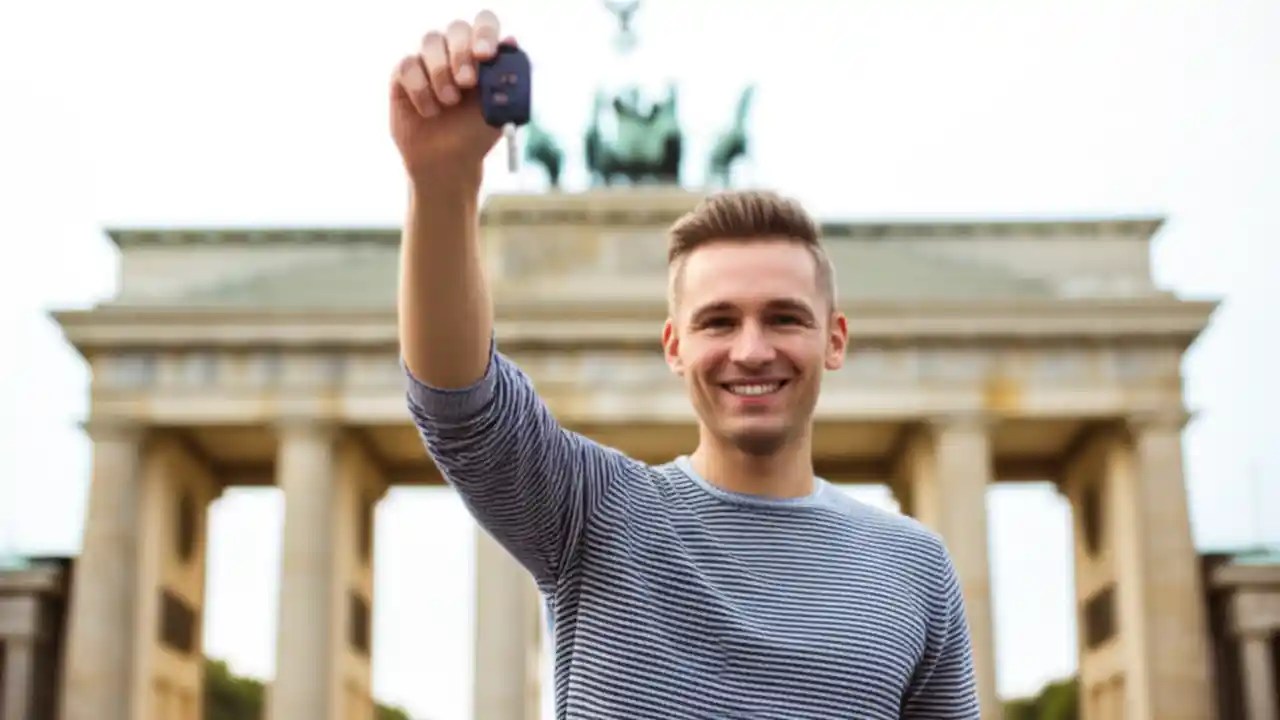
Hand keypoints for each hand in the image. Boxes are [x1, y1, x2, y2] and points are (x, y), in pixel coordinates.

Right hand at [389, 10, 509, 183]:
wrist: (447, 162)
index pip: (484, 23)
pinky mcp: (404, 74)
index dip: (485, 32)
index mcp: (482, 54)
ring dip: (441, 73)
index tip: (486, 55)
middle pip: (457, 28)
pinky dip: (420, 89)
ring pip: (430, 41)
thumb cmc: (476, 133)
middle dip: (462, 53)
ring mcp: (428, 59)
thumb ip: (507, 81)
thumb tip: (512, 42)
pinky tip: (429, 111)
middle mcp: (455, 50)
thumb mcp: (499, 112)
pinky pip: (408, 65)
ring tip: (449, 102)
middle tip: (467, 82)